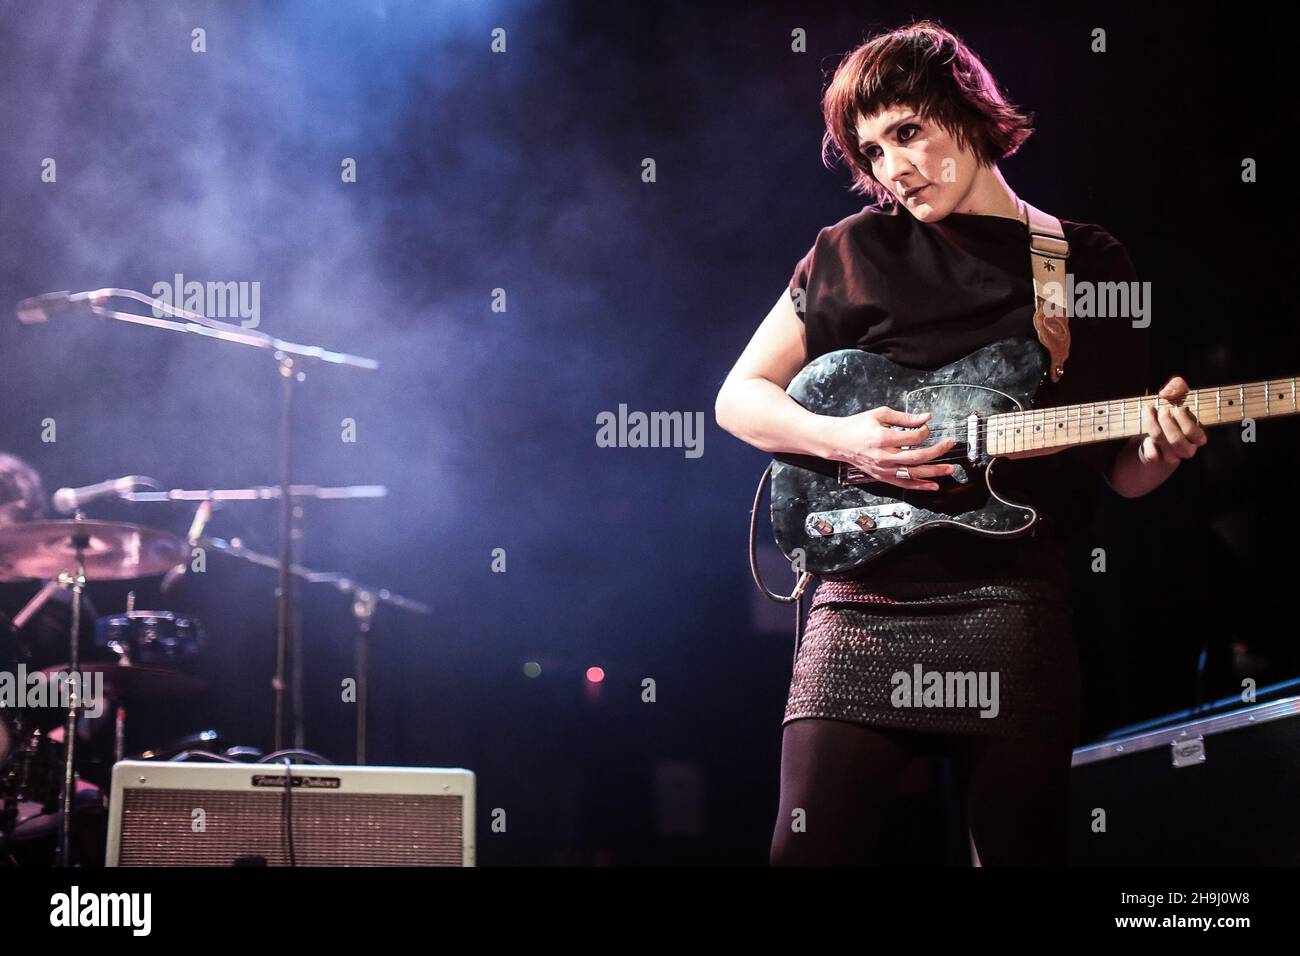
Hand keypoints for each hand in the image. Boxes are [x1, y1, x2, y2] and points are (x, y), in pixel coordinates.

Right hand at [823, 407, 956, 490]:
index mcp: (883, 438)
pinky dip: (920, 485)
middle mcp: (884, 456)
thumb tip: (926, 417)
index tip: (927, 427)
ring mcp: (883, 469)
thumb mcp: (880, 415)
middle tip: (949, 444)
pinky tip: (933, 485)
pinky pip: (904, 484)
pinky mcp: (882, 476)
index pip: (914, 437)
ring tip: (949, 469)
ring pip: (914, 474)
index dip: (925, 431)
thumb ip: (905, 417)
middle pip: (917, 457)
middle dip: (937, 451)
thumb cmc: (857, 426)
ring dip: (934, 472)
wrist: (838, 441)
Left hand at [1140, 376, 1207, 464]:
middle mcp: (1187, 448)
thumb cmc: (1171, 409)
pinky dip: (1146, 442)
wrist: (1155, 426)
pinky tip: (1146, 434)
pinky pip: (1151, 454)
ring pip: (1160, 442)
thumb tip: (1166, 393)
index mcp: (1198, 436)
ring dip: (1151, 424)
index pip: (1192, 432)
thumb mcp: (1177, 394)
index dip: (1182, 418)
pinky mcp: (1156, 458)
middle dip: (1165, 420)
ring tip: (1149, 411)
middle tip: (1160, 409)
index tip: (1175, 407)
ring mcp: (1172, 455)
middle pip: (1175, 439)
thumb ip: (1177, 387)